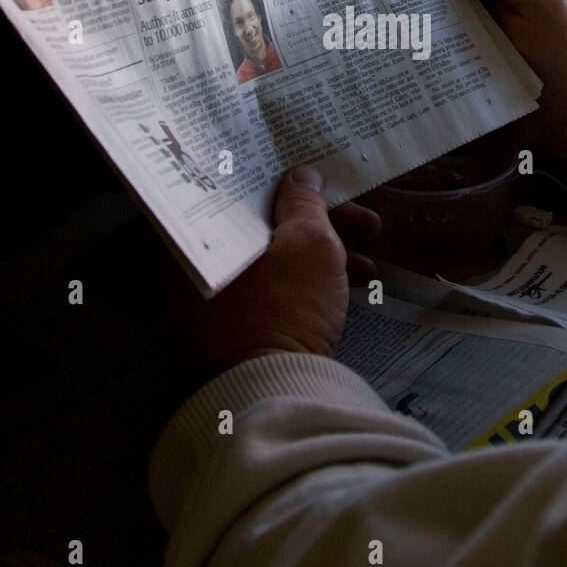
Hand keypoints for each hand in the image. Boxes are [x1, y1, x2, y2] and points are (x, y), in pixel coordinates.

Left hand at [168, 166, 380, 382]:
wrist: (277, 390)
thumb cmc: (286, 307)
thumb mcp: (310, 242)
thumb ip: (305, 202)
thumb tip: (300, 175)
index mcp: (199, 236)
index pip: (236, 189)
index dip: (280, 178)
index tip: (314, 176)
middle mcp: (196, 266)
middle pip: (263, 225)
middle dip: (319, 221)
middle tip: (361, 219)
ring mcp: (213, 301)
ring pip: (273, 259)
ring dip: (324, 253)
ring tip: (371, 259)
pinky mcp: (235, 329)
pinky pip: (273, 290)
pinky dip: (308, 283)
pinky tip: (354, 284)